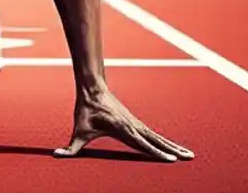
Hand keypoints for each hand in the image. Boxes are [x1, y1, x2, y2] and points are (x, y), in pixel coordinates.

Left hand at [54, 87, 193, 161]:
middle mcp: (133, 127)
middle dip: (173, 150)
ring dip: (173, 146)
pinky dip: (165, 141)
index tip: (170, 160)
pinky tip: (173, 148)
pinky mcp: (136, 123)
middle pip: (157, 141)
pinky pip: (154, 134)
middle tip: (190, 158)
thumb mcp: (78, 130)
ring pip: (158, 137)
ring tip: (189, 155)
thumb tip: (57, 155)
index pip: (143, 144)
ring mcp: (136, 124)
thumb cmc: (86, 110)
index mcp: (123, 130)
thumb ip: (71, 147)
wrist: (93, 88)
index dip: (156, 153)